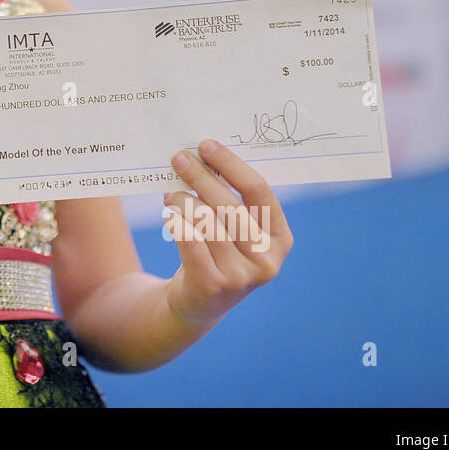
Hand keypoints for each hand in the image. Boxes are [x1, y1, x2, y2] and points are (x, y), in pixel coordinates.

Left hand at [161, 139, 293, 327]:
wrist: (198, 304)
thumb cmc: (218, 254)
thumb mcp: (234, 229)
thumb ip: (229, 199)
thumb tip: (203, 156)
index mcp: (280, 238)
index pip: (258, 190)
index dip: (231, 164)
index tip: (206, 145)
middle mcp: (267, 259)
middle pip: (230, 204)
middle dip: (201, 177)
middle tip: (180, 158)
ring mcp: (241, 276)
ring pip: (208, 223)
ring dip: (184, 200)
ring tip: (170, 191)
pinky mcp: (213, 287)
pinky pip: (191, 243)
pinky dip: (177, 223)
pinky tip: (168, 213)